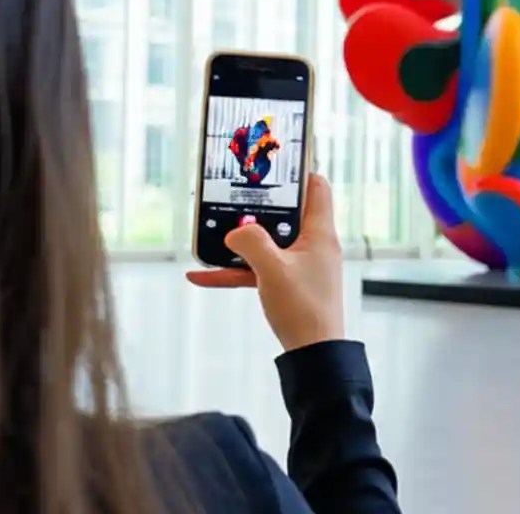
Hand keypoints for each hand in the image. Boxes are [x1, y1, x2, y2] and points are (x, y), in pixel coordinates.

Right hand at [187, 174, 344, 351]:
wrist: (313, 356)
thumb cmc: (304, 309)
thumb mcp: (272, 269)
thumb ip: (250, 241)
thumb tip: (236, 230)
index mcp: (320, 233)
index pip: (316, 188)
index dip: (297, 172)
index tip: (272, 163)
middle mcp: (313, 246)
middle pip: (284, 215)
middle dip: (255, 208)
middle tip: (230, 196)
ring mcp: (300, 266)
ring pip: (265, 244)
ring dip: (237, 241)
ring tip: (209, 233)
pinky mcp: (288, 286)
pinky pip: (256, 272)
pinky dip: (232, 271)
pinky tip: (200, 275)